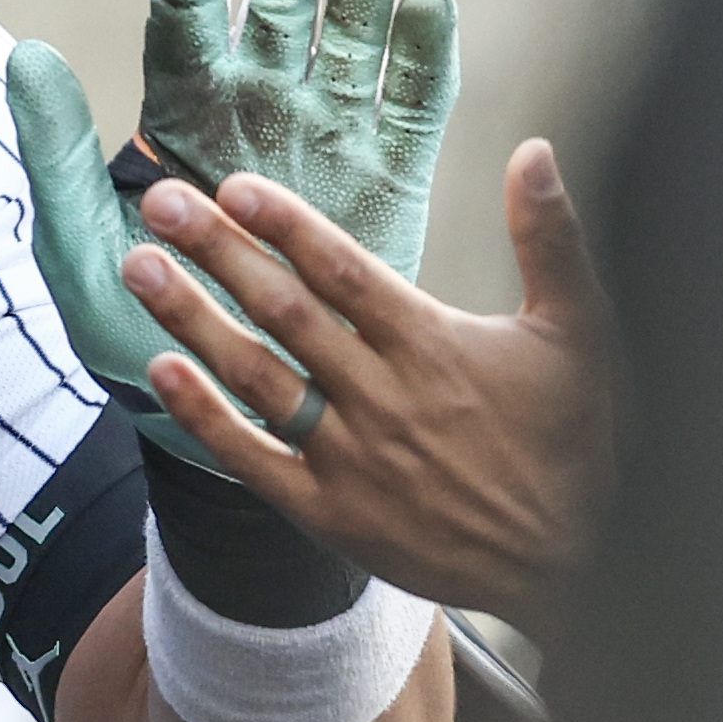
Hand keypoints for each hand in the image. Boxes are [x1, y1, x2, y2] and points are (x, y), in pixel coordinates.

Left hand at [6, 0, 457, 467]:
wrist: (214, 405)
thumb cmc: (131, 327)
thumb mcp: (74, 244)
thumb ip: (53, 150)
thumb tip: (23, 52)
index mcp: (180, 110)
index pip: (183, 2)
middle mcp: (258, 106)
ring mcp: (326, 136)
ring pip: (351, 32)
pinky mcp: (387, 179)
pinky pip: (413, 103)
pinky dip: (423, 52)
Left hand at [118, 141, 611, 622]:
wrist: (577, 570)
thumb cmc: (576, 445)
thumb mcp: (583, 335)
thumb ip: (552, 240)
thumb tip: (535, 151)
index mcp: (434, 345)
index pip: (343, 270)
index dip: (284, 226)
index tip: (231, 187)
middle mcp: (383, 396)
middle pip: (284, 311)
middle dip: (217, 251)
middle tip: (159, 202)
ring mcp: (351, 457)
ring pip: (257, 375)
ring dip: (192, 319)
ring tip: (139, 267)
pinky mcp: (330, 514)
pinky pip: (253, 459)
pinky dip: (205, 417)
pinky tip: (160, 371)